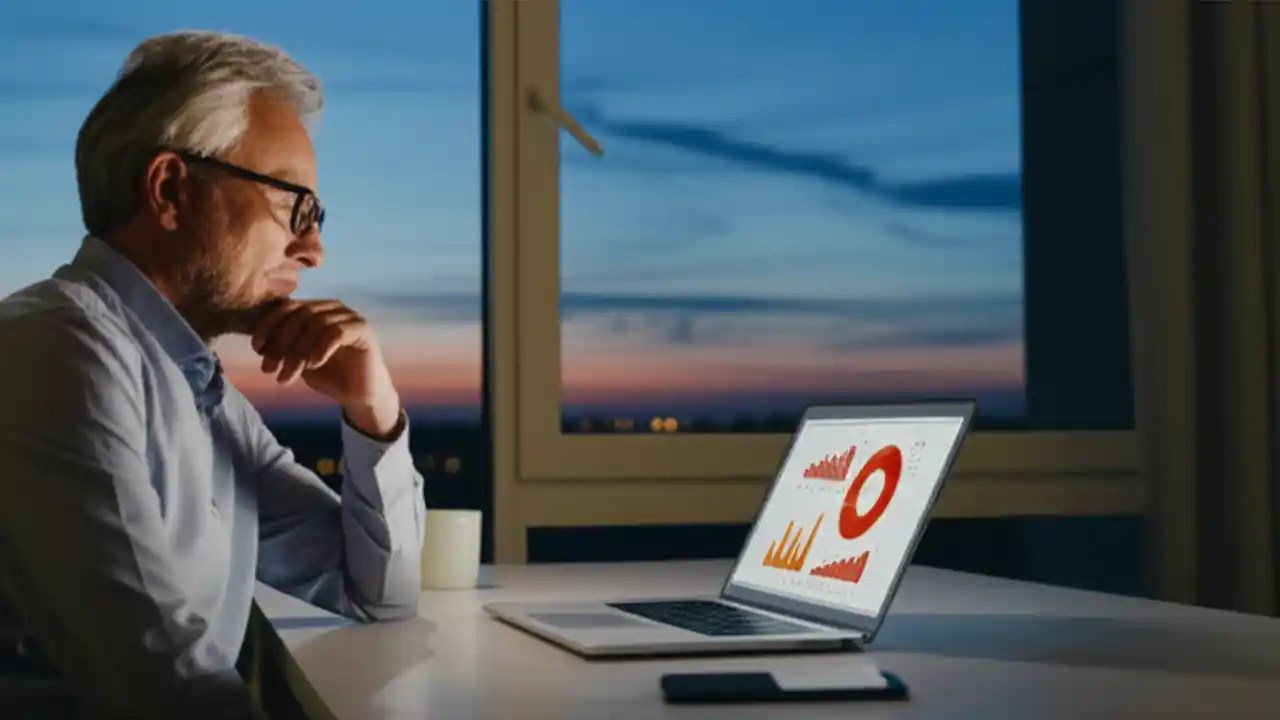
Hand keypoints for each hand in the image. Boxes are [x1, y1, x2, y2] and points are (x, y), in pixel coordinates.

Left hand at [249, 299, 401, 436]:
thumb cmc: (328, 376)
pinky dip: (320, 349)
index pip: (286, 306)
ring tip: (287, 376)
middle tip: (268, 368)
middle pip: (299, 315)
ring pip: (315, 324)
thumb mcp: (297, 360)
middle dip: (280, 342)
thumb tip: (259, 342)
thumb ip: (282, 346)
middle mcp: (332, 307)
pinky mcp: (363, 330)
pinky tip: (313, 366)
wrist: (359, 396)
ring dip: (296, 352)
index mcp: (315, 309)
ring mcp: (349, 316)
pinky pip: (336, 333)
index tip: (257, 348)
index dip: (268, 324)